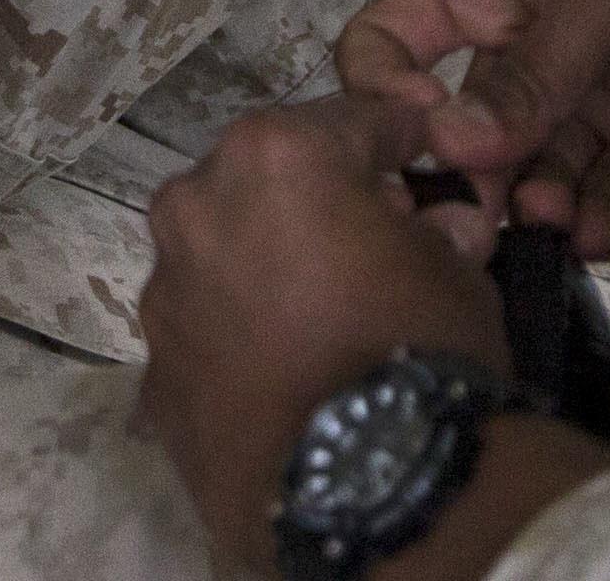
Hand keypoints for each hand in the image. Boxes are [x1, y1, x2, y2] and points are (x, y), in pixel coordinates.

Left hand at [134, 97, 511, 562]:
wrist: (361, 489)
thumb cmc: (418, 353)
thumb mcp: (457, 272)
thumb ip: (437, 230)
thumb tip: (436, 224)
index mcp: (275, 156)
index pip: (350, 120)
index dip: (396, 139)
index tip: (421, 155)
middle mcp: (197, 205)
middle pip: (265, 179)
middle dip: (313, 200)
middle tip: (367, 244)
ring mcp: (165, 289)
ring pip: (220, 252)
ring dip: (261, 266)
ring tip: (316, 317)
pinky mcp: (153, 369)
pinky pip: (203, 330)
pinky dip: (236, 338)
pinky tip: (280, 373)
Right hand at [332, 0, 609, 245]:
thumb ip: (529, 72)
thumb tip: (447, 147)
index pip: (394, 41)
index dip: (389, 93)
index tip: (423, 140)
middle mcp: (531, 39)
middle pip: (466, 126)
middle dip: (470, 175)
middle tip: (482, 225)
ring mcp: (598, 95)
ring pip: (535, 170)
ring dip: (535, 203)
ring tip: (549, 225)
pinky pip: (608, 192)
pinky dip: (596, 218)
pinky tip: (594, 235)